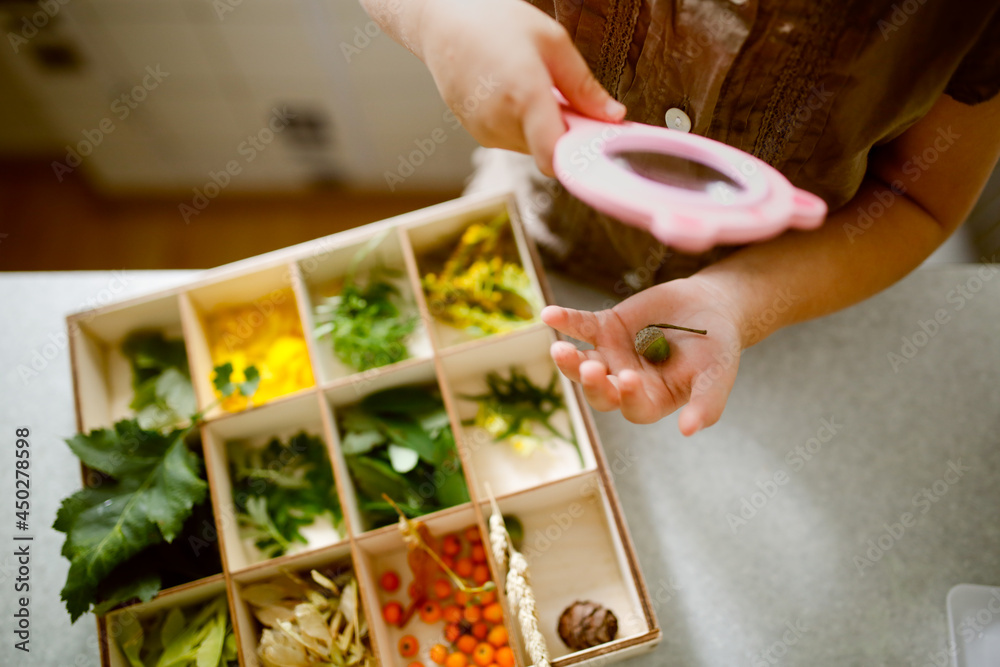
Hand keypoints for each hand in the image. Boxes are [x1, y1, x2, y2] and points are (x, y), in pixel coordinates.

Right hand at [418, 0, 625, 174]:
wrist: (443, 21)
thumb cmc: (495, 22)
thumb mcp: (553, 42)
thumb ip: (584, 87)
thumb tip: (612, 116)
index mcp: (525, 96)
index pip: (554, 157)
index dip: (576, 159)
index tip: (591, 145)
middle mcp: (501, 121)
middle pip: (547, 151)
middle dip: (562, 133)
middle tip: (563, 99)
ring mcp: (485, 130)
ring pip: (530, 146)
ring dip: (540, 127)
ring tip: (532, 88)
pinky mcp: (476, 132)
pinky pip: (511, 139)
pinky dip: (521, 124)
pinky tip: (512, 92)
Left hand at [541, 277, 743, 433]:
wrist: (711, 307)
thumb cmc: (718, 348)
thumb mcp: (717, 375)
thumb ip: (706, 404)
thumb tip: (689, 431)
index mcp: (651, 400)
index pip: (632, 407)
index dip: (628, 397)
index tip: (629, 378)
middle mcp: (625, 381)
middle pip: (599, 391)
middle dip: (592, 382)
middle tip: (592, 367)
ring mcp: (611, 354)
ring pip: (583, 361)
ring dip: (569, 359)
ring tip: (560, 349)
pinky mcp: (604, 327)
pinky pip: (580, 325)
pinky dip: (565, 320)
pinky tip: (550, 314)